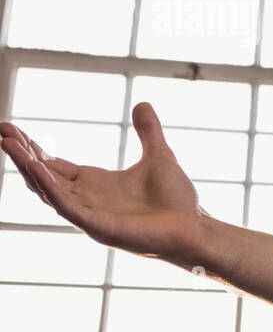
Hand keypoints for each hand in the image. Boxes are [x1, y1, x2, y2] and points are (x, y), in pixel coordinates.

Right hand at [0, 102, 205, 264]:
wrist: (195, 228)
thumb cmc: (176, 200)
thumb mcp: (159, 155)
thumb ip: (148, 131)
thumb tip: (142, 104)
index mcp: (95, 184)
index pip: (54, 164)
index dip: (32, 148)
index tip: (10, 129)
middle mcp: (86, 199)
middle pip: (43, 175)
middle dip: (21, 154)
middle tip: (1, 131)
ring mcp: (89, 214)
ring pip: (48, 189)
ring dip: (28, 167)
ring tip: (8, 144)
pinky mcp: (98, 226)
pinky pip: (67, 207)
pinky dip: (50, 188)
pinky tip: (36, 168)